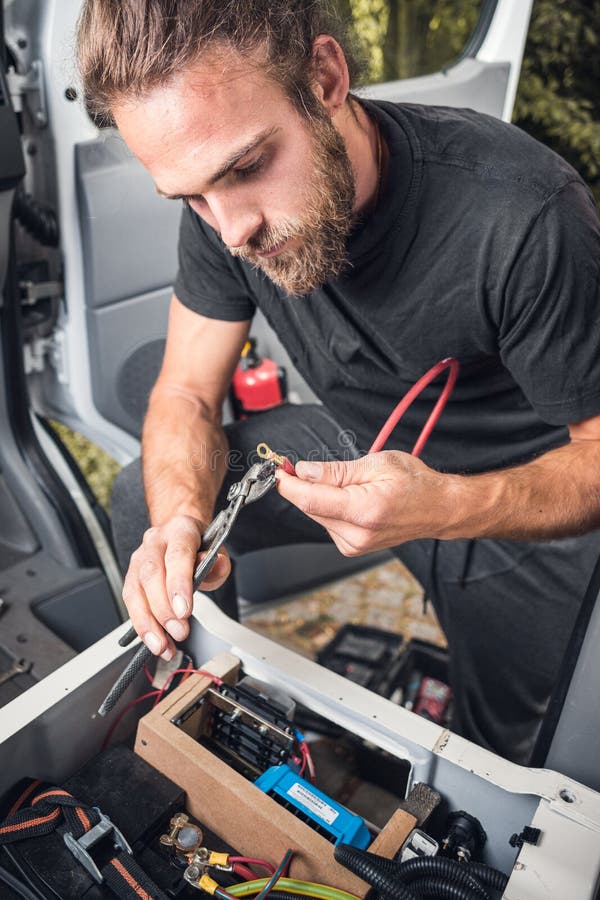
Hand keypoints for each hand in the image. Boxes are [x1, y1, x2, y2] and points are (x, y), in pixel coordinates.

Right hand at [122, 515, 230, 658]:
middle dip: (164, 610)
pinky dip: (142, 626)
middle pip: (152, 576)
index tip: (184, 611)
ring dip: (148, 624)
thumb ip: (218, 563)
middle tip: (178, 632)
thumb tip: (215, 567)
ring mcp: (138, 559)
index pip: (177, 555)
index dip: (179, 584)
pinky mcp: (131, 578)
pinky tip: (155, 642)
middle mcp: (154, 543)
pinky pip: (131, 604)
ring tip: (162, 646)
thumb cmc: (199, 546)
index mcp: (179, 530)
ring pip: (135, 592)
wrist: (180, 535)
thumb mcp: (217, 550)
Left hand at [276, 452, 451, 555]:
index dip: (288, 484)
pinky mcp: (352, 548)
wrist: (438, 509)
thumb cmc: (416, 484)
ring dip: (317, 496)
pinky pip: (327, 522)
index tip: (278, 469)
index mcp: (364, 511)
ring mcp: (354, 545)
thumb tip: (304, 471)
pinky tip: (348, 498)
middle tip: (298, 466)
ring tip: (346, 482)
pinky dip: (328, 507)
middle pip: (310, 507)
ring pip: (316, 515)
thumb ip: (336, 471)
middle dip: (301, 485)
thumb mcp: (376, 463)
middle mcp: (357, 534)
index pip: (310, 500)